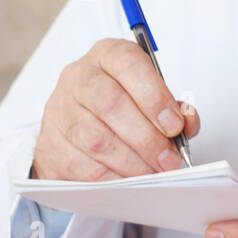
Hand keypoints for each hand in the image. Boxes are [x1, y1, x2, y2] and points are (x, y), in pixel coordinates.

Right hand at [31, 38, 198, 180]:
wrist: (78, 125)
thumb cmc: (124, 106)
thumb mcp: (151, 96)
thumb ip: (174, 108)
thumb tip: (187, 121)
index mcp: (107, 55)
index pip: (127, 64)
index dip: (154, 96)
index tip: (175, 125)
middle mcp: (79, 77)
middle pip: (110, 104)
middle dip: (146, 138)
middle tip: (169, 160)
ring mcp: (59, 109)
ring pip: (96, 138)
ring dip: (132, 162)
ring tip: (154, 173)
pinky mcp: (50, 143)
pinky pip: (82, 165)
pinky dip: (112, 178)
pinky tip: (130, 182)